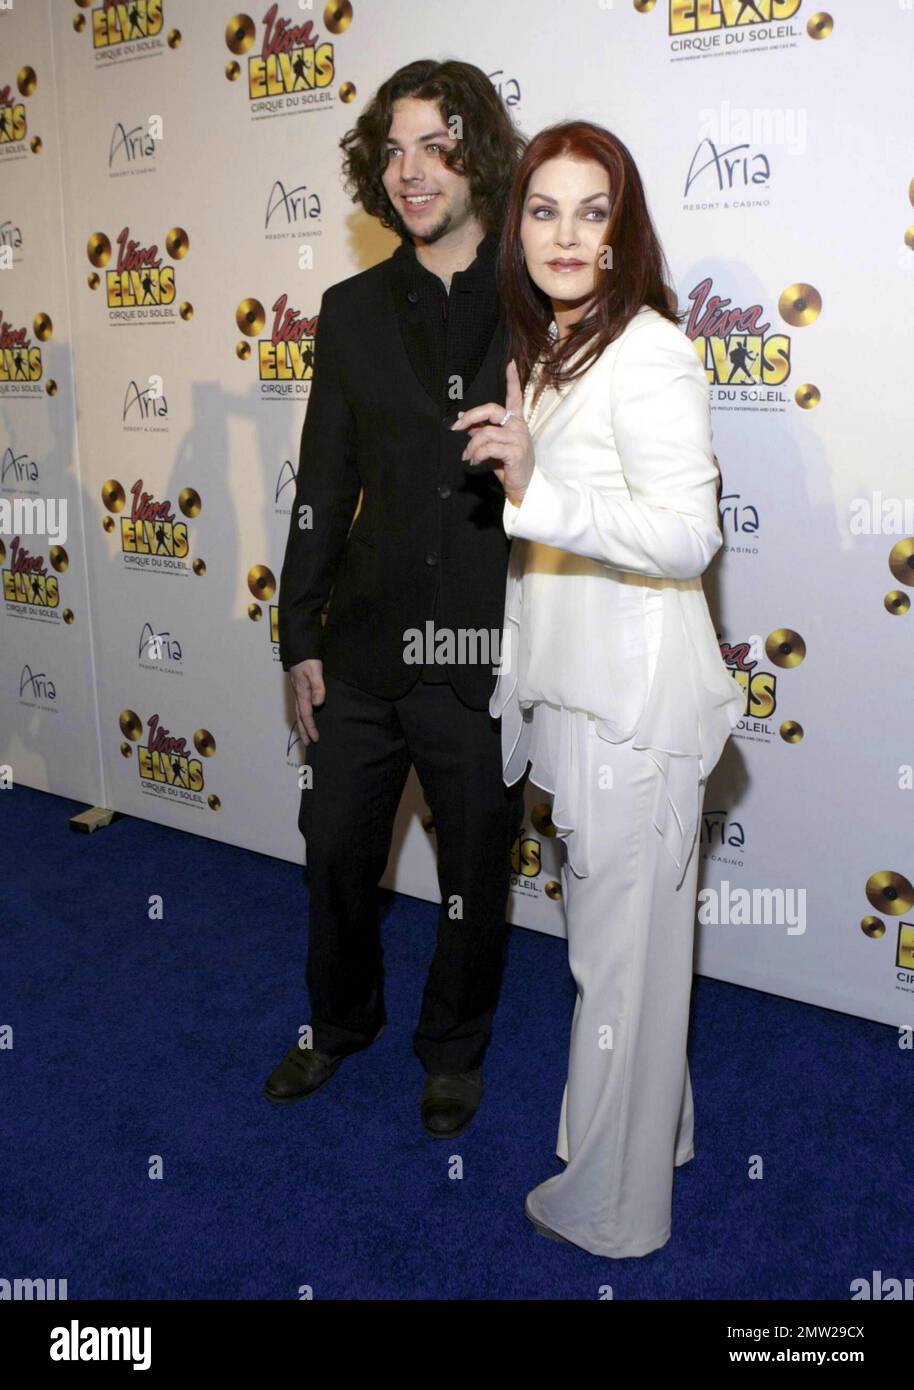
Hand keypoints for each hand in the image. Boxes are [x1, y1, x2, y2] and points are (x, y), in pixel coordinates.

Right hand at [289, 657, 324, 745]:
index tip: (315, 739)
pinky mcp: (302, 692)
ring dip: (303, 727)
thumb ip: (317, 686)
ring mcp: (299, 694)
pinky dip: (304, 718)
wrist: (300, 652)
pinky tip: (308, 720)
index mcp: (302, 694)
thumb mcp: (314, 671)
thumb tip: (318, 703)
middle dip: (304, 732)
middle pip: (300, 718)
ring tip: (306, 737)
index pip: (306, 715)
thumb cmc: (308, 661)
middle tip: (308, 744)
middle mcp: (299, 696)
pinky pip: (302, 709)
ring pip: (300, 714)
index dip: (310, 728)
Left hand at [450, 359, 533, 505]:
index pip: (515, 397)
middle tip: (456, 427)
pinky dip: (476, 455)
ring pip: (485, 433)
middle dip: (470, 417)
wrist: (523, 486)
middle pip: (491, 410)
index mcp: (515, 422)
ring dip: (471, 446)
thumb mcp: (494, 446)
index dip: (512, 380)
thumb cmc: (509, 465)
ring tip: (469, 457)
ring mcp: (518, 438)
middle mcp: (518, 426)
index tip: (509, 364)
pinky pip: (487, 447)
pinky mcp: (515, 452)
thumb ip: (481, 431)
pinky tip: (475, 462)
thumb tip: (463, 419)